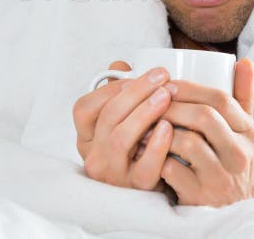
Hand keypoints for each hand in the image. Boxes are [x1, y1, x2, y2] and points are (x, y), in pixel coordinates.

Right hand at [72, 61, 174, 190]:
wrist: (159, 188)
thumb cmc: (141, 145)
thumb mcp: (126, 120)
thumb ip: (121, 92)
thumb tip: (121, 65)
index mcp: (88, 137)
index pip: (84, 108)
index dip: (109, 88)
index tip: (134, 73)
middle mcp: (94, 157)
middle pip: (107, 117)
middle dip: (136, 92)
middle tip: (161, 76)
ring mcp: (113, 175)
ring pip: (120, 138)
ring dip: (145, 112)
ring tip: (166, 95)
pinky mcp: (136, 189)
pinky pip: (145, 166)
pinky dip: (157, 144)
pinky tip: (169, 127)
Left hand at [156, 58, 253, 206]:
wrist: (232, 213)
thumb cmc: (232, 164)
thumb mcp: (245, 133)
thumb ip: (244, 97)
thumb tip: (244, 62)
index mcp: (251, 133)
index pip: (221, 99)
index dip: (190, 88)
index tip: (167, 83)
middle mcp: (240, 155)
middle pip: (204, 117)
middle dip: (172, 105)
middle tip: (151, 100)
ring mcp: (221, 178)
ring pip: (188, 143)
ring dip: (161, 130)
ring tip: (144, 124)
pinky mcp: (200, 197)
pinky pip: (173, 170)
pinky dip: (155, 156)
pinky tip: (144, 150)